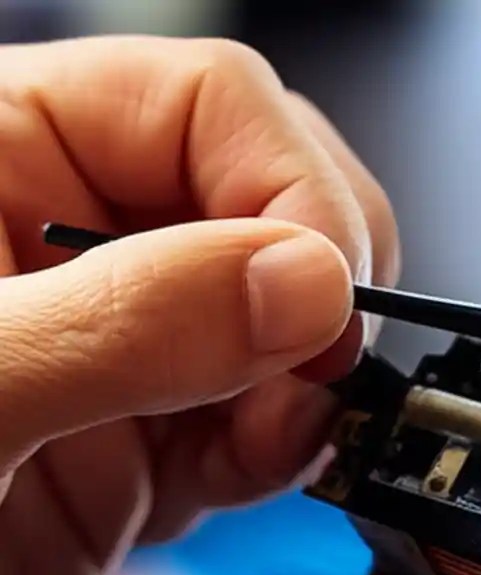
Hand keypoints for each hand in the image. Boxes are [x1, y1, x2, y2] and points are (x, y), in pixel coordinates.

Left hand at [0, 36, 398, 574]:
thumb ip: (125, 323)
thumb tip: (301, 280)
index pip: (202, 104)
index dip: (289, 184)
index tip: (324, 291)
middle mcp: (62, 240)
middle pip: (264, 199)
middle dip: (314, 284)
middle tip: (315, 360)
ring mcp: (110, 344)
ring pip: (281, 313)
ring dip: (307, 378)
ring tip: (275, 434)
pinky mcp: (137, 440)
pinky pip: (260, 412)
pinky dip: (284, 444)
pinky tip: (250, 471)